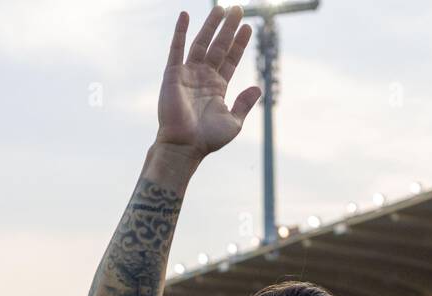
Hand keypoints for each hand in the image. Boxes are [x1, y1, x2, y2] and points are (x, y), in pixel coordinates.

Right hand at [157, 6, 261, 159]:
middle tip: (238, 8)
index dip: (239, 43)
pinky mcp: (173, 74)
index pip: (231, 59)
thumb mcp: (233, 122)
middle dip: (228, 28)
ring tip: (220, 8)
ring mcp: (188, 74)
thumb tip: (258, 87)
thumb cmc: (208, 139)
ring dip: (210, 25)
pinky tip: (185, 15)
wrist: (185, 146)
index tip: (248, 26)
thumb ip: (244, 103)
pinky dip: (179, 31)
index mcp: (217, 87)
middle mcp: (203, 77)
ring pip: (201, 43)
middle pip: (218, 46)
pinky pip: (176, 49)